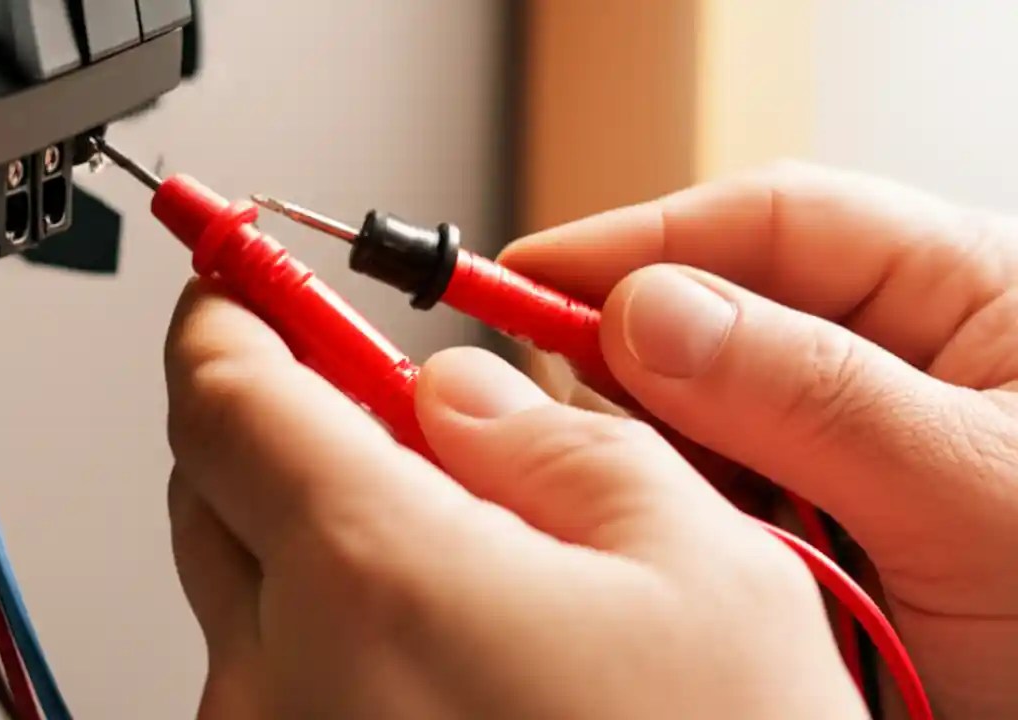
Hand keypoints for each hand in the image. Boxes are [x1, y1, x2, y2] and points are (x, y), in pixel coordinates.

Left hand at [164, 281, 863, 718]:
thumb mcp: (697, 569)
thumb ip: (553, 444)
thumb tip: (454, 392)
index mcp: (367, 580)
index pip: (222, 392)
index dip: (225, 312)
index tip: (234, 275)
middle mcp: (279, 685)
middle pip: (212, 487)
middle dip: (281, 420)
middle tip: (380, 403)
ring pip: (242, 594)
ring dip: (312, 536)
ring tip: (454, 551)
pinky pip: (274, 684)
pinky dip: (326, 631)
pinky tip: (442, 650)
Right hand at [500, 160, 1017, 718]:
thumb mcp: (974, 491)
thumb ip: (812, 393)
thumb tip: (650, 311)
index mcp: (964, 292)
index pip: (776, 222)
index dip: (644, 238)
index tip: (534, 270)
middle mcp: (892, 354)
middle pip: (719, 306)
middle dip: (637, 350)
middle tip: (572, 400)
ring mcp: (842, 438)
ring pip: (698, 404)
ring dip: (659, 444)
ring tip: (654, 495)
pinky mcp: (807, 515)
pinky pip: (708, 487)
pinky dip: (676, 505)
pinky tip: (679, 532)